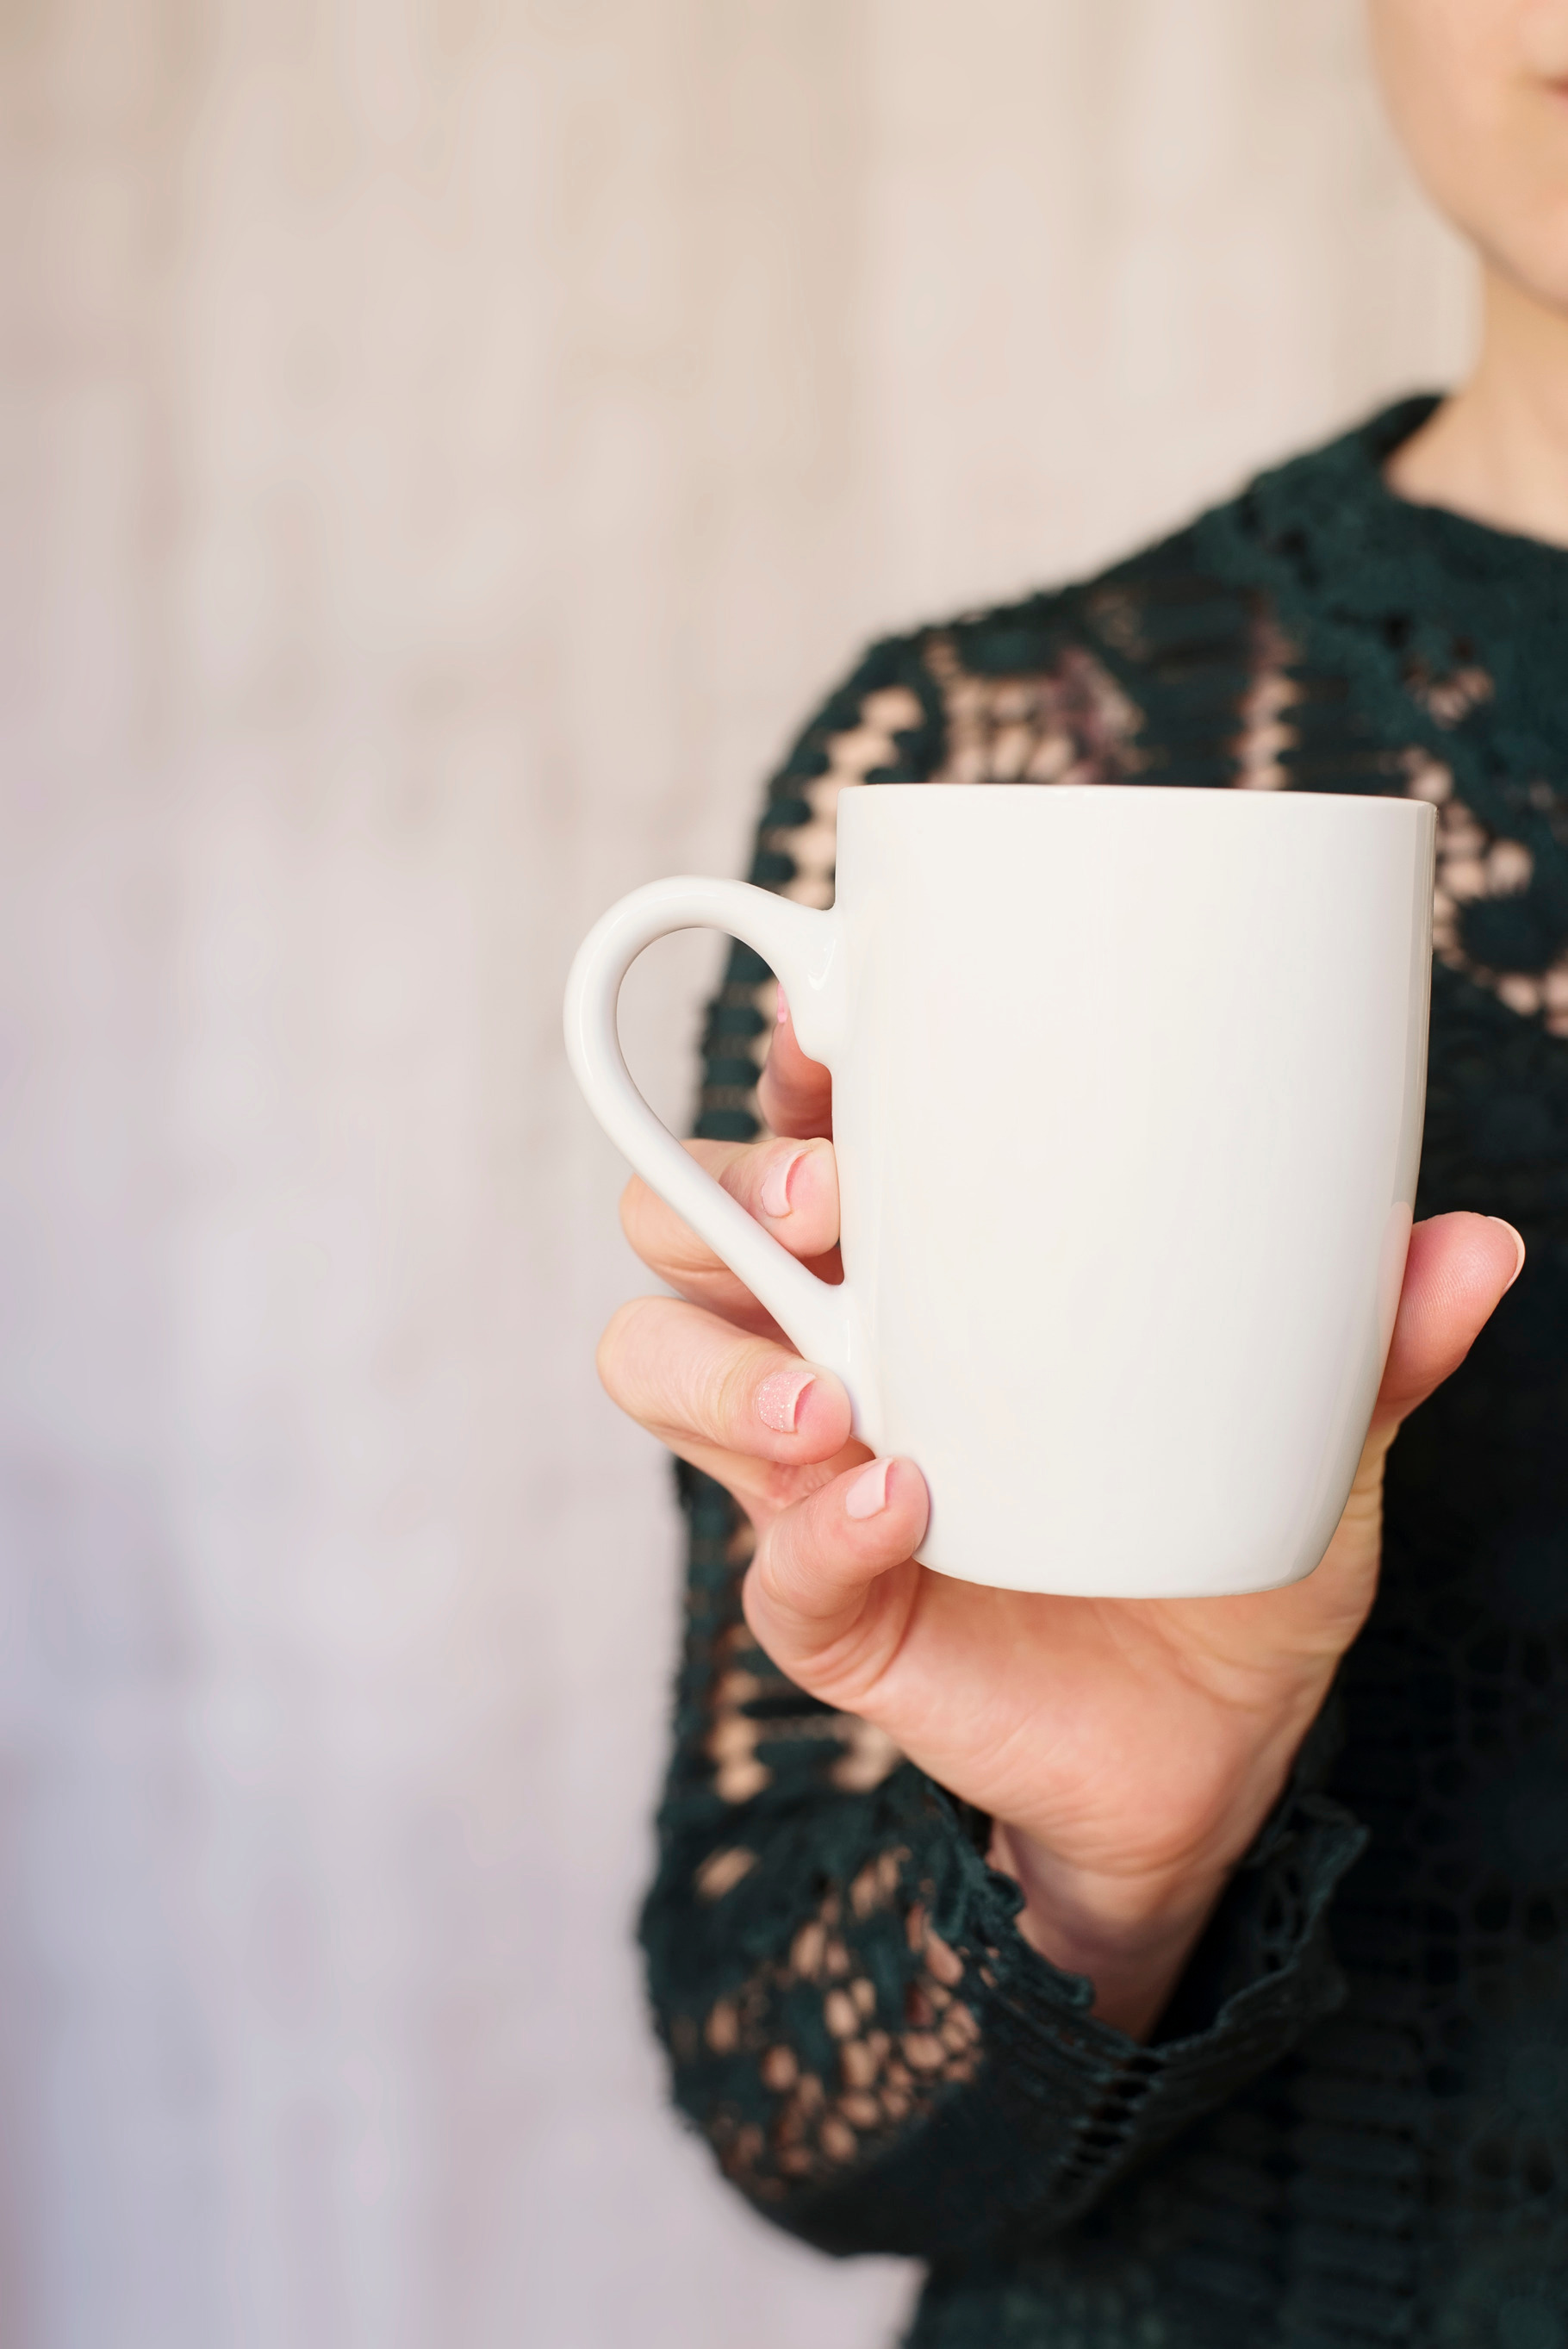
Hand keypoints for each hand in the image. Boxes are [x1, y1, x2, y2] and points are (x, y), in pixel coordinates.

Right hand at [598, 1000, 1523, 2036]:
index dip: (788, 1067)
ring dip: (724, 1371)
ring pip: (658, 1371)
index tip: (832, 1024)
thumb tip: (1478, 1245)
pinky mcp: (828, 1604)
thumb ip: (1374, 1346)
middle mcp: (836, 1344)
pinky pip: (774, 1556)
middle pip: (678, 1227)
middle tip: (827, 1204)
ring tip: (836, 1395)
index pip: (807, 1131)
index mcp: (927, 1269)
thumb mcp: (1313, 1433)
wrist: (1215, 1746)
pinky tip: (904, 1502)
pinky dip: (821, 1527)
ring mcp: (813, 1474)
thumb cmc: (1227, 1539)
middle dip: (720, 1195)